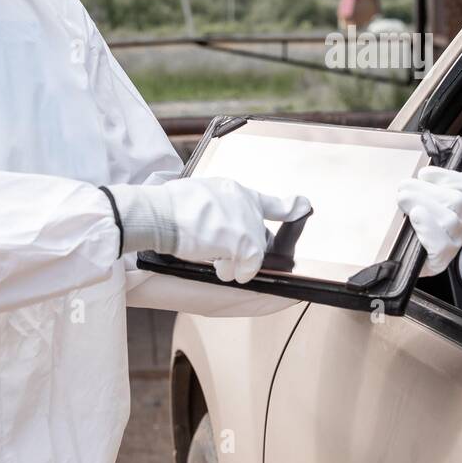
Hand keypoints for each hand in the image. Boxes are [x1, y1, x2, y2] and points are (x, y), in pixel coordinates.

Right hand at [112, 178, 310, 283]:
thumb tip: (223, 231)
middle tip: (215, 249)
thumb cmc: (167, 208)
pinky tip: (216, 266)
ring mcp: (247, 221)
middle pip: (257, 236)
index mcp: (233, 189)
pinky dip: (234, 272)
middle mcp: (245, 202)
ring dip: (233, 262)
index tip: (304, 206)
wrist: (158, 213)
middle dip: (241, 249)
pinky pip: (248, 268)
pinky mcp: (243, 241)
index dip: (290, 207)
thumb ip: (219, 208)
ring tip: (210, 254)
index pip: (271, 201)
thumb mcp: (199, 196)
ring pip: (252, 254)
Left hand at [398, 152, 461, 275]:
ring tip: (403, 200)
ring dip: (422, 204)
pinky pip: (440, 242)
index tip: (424, 174)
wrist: (395, 254)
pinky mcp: (441, 260)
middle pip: (457, 201)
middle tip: (404, 188)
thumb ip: (450, 176)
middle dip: (427, 190)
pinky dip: (428, 227)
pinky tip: (415, 217)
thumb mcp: (427, 195)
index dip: (448, 176)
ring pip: (449, 219)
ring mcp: (453, 243)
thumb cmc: (413, 222)